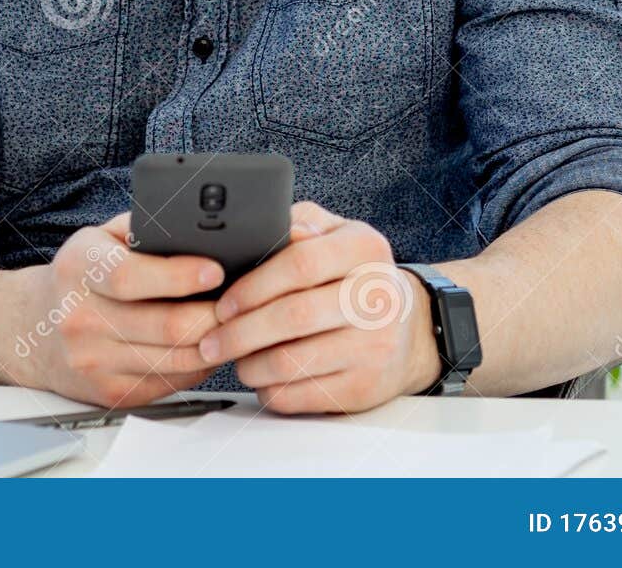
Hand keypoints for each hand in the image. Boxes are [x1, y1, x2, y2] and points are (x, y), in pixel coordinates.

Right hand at [13, 211, 225, 407]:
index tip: (215, 270)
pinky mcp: (109, 393)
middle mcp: (80, 319)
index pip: (130, 277)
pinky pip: (169, 383)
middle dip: (213, 315)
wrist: (32, 329)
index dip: (178, 276)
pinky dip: (197, 366)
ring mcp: (93, 362)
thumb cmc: (79, 276)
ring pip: (173, 361)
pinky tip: (206, 345)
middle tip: (240, 302)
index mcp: (79, 269)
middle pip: (163, 327)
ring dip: (212, 344)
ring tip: (233, 325)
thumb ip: (143, 230)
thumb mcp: (100, 237)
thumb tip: (198, 230)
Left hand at [198, 201, 442, 413]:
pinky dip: (271, 390)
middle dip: (241, 332)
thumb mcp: (338, 235)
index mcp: (365, 249)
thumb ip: (300, 224)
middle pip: (293, 317)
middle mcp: (377, 297)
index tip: (224, 303)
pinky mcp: (365, 387)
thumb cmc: (357, 277)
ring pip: (293, 363)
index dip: (253, 286)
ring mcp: (374, 346)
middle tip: (212, 339)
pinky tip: (263, 378)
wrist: (409, 329)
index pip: (300, 263)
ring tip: (234, 358)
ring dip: (250, 364)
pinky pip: (302, 396)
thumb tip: (265, 229)